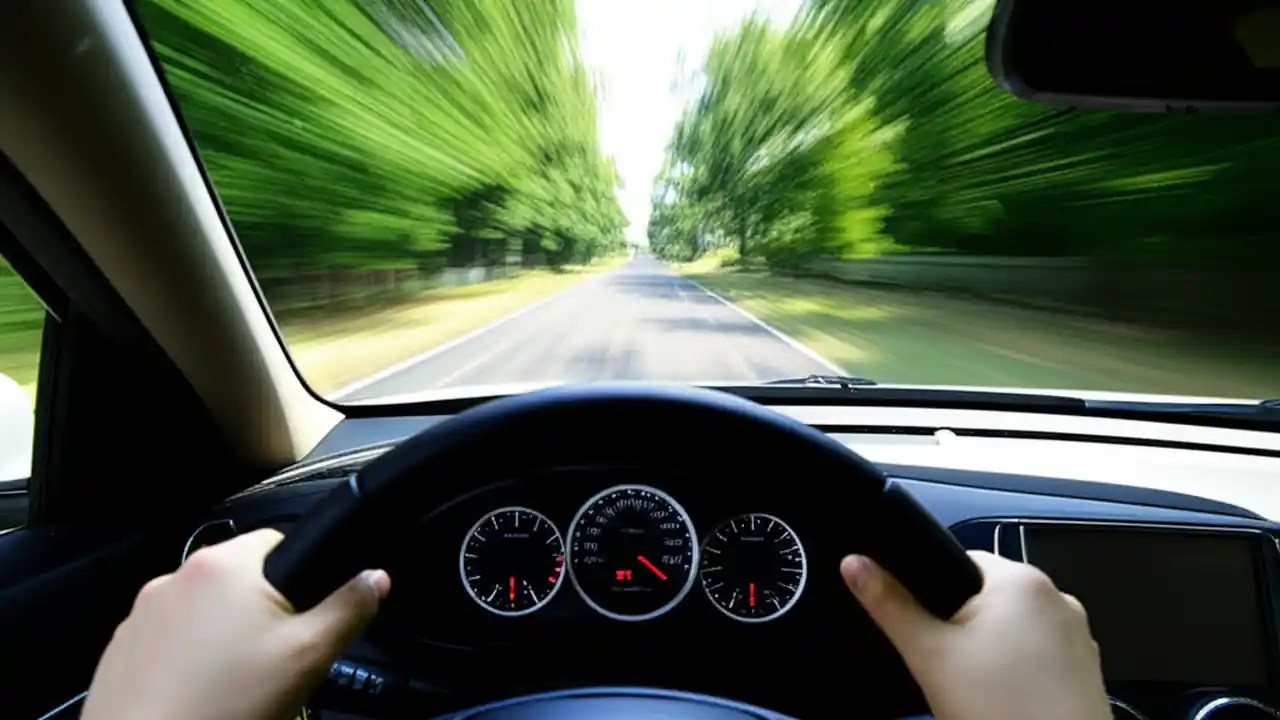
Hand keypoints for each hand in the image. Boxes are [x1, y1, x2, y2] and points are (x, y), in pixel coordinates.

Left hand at [83, 529, 389, 719]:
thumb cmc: (226, 704)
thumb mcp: (306, 657)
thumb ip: (348, 609)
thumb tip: (376, 578)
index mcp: (222, 565)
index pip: (278, 541)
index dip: (300, 578)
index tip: (302, 620)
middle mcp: (174, 577)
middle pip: (239, 580)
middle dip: (260, 612)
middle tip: (273, 659)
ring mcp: (141, 614)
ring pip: (203, 612)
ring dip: (221, 635)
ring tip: (233, 682)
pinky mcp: (121, 649)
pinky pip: (168, 640)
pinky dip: (187, 659)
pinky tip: (200, 692)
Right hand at [841, 551, 1109, 719]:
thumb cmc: (997, 708)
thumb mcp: (929, 654)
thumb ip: (889, 604)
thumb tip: (854, 563)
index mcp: (1020, 579)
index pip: (962, 563)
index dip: (935, 594)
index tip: (931, 632)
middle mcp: (1058, 597)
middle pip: (988, 598)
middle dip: (965, 628)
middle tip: (953, 668)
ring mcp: (1079, 634)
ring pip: (1015, 629)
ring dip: (994, 650)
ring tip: (982, 689)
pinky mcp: (1088, 667)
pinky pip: (1041, 654)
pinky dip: (1021, 671)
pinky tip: (1008, 699)